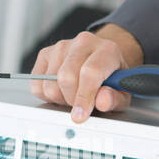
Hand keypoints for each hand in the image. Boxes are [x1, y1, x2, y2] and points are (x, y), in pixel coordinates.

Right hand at [30, 24, 145, 122]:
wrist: (101, 61)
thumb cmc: (111, 77)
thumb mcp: (121, 93)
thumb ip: (115, 99)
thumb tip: (102, 101)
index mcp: (107, 50)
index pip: (90, 72)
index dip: (84, 97)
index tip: (80, 115)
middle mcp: (83, 42)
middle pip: (66, 78)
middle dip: (72, 100)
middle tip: (82, 104)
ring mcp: (62, 46)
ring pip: (50, 84)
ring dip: (60, 98)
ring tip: (73, 95)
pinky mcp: (45, 53)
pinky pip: (37, 84)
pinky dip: (47, 95)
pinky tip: (61, 90)